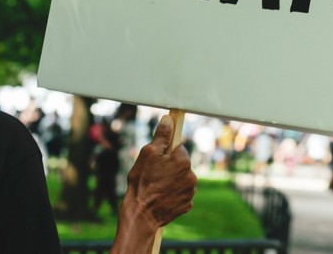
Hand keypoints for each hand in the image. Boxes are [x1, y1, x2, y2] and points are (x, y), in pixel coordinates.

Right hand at [119, 116, 196, 234]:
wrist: (141, 214)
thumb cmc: (142, 182)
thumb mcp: (147, 154)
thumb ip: (161, 136)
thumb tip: (169, 119)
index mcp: (183, 161)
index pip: (178, 147)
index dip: (166, 152)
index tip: (157, 159)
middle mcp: (191, 176)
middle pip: (181, 164)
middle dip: (170, 166)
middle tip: (154, 174)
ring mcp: (190, 192)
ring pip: (181, 179)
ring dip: (172, 180)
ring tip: (156, 186)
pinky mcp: (187, 205)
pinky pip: (181, 193)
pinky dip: (173, 193)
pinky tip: (161, 196)